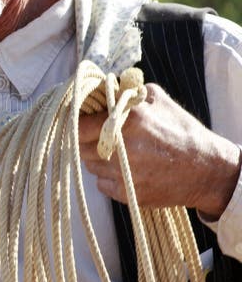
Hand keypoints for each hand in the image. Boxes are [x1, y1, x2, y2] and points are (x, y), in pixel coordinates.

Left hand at [78, 82, 240, 216]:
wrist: (205, 169)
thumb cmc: (182, 130)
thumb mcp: (158, 99)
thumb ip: (127, 91)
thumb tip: (103, 87)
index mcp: (128, 120)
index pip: (80, 123)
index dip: (75, 121)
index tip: (79, 119)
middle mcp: (122, 147)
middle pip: (80, 145)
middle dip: (85, 139)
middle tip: (97, 136)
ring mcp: (122, 174)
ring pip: (89, 165)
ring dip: (96, 158)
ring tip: (116, 152)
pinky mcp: (125, 194)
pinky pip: (101, 184)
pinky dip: (108, 177)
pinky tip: (125, 170)